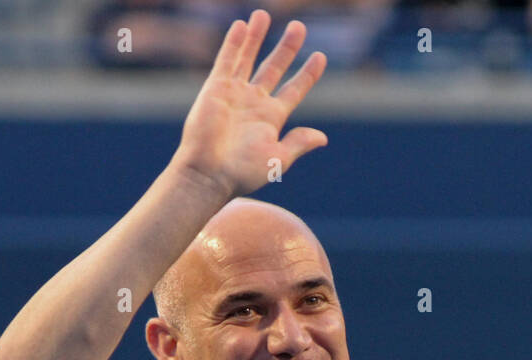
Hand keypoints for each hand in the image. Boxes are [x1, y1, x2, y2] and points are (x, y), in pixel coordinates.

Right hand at [171, 8, 327, 199]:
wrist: (209, 172)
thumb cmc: (243, 172)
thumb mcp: (277, 159)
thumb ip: (298, 143)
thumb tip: (322, 138)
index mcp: (271, 119)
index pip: (294, 90)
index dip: (307, 74)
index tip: (320, 56)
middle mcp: (253, 103)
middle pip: (273, 68)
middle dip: (287, 48)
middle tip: (299, 27)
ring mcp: (234, 94)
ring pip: (248, 58)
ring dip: (257, 37)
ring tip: (264, 14)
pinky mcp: (216, 88)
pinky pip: (227, 60)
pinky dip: (234, 43)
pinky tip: (242, 25)